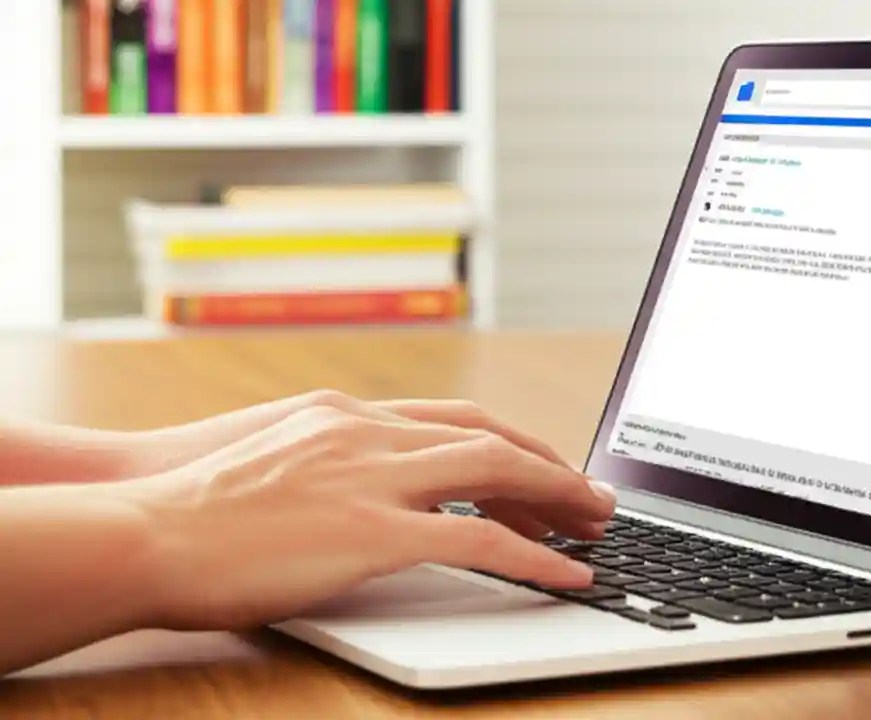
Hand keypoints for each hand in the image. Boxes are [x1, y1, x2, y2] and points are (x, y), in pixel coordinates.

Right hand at [118, 403, 614, 630]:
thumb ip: (331, 460)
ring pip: (497, 475)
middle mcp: (371, 434)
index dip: (513, 441)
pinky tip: (567, 574)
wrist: (140, 523)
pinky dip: (535, 557)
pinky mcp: (372, 533)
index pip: (458, 418)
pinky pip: (480, 542)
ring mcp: (374, 479)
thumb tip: (365, 487)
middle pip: (491, 439)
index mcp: (349, 416)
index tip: (545, 464)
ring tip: (598, 524)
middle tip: (593, 495)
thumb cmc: (194, 503)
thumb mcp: (276, 459)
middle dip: (551, 466)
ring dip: (558, 499)